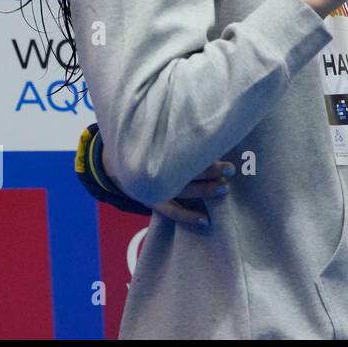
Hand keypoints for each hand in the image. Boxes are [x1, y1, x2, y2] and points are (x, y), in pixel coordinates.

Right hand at [102, 144, 235, 225]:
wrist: (117, 161)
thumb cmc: (148, 143)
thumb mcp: (156, 133)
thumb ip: (179, 132)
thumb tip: (212, 125)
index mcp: (154, 147)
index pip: (181, 149)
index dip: (201, 148)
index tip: (220, 143)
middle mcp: (153, 168)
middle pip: (184, 169)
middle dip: (210, 170)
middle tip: (230, 169)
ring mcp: (152, 187)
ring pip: (182, 190)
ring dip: (205, 190)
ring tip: (225, 187)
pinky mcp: (152, 200)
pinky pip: (172, 211)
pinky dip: (189, 216)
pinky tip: (207, 220)